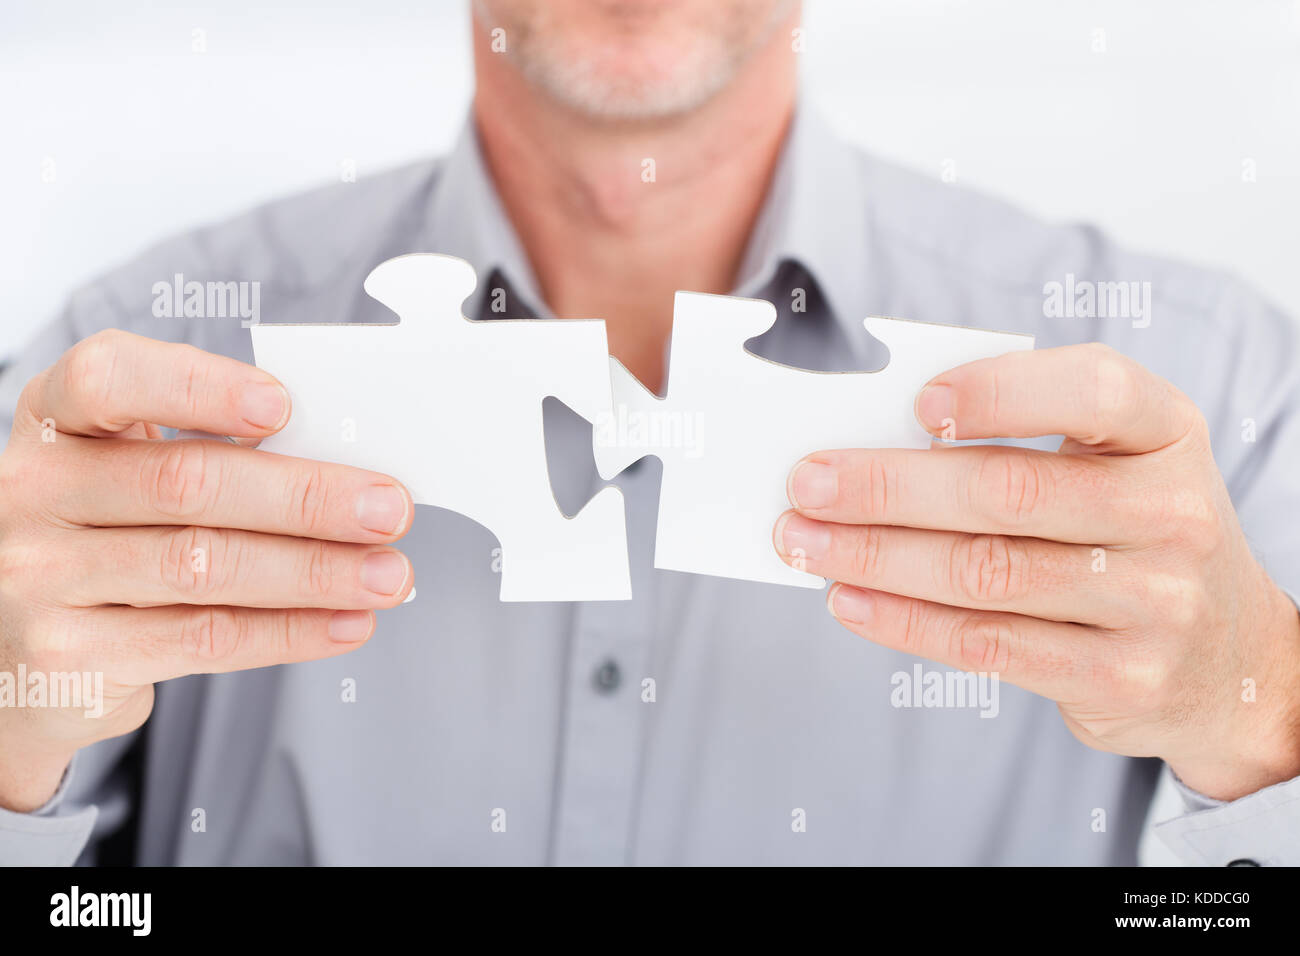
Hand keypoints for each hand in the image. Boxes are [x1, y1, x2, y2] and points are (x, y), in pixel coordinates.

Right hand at [0, 330, 414, 810]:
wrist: (11, 649)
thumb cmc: (100, 532)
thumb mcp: (124, 468)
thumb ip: (202, 449)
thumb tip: (341, 463)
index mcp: (55, 420)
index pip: (108, 376)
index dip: (198, 387)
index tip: (282, 406)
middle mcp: (34, 492)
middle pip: (185, 483)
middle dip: (306, 496)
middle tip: (388, 508)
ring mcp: (41, 578)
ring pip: (205, 566)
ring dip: (316, 571)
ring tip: (388, 574)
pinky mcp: (71, 657)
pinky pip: (204, 638)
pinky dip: (290, 631)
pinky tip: (346, 622)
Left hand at [774, 343, 1299, 800]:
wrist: (1234, 661)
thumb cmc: (1135, 535)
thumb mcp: (1114, 468)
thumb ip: (1024, 445)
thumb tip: (874, 443)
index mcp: (1167, 434)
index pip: (1094, 390)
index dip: (1002, 392)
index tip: (917, 404)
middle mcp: (1171, 514)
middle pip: (1009, 491)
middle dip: (888, 486)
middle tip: (806, 481)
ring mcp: (1153, 602)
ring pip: (985, 572)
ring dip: (875, 555)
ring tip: (802, 542)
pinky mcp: (1117, 677)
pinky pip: (987, 644)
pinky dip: (903, 620)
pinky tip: (847, 598)